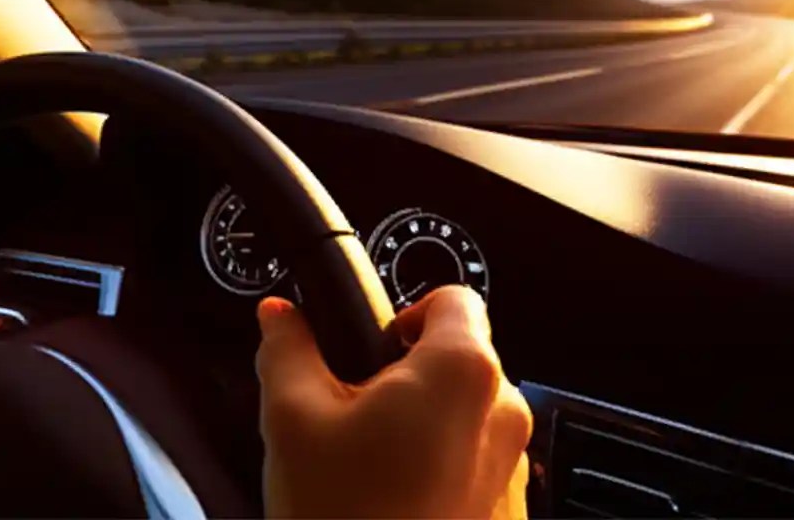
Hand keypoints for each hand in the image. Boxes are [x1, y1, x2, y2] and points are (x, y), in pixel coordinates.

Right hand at [256, 285, 531, 518]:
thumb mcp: (292, 421)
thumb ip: (286, 349)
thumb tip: (280, 316)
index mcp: (461, 370)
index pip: (451, 295)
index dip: (403, 309)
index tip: (369, 342)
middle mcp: (503, 411)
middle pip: (458, 357)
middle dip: (404, 375)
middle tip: (352, 412)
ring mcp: (513, 467)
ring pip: (464, 415)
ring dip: (420, 424)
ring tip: (367, 466)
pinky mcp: (508, 511)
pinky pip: (473, 464)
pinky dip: (436, 468)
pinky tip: (391, 501)